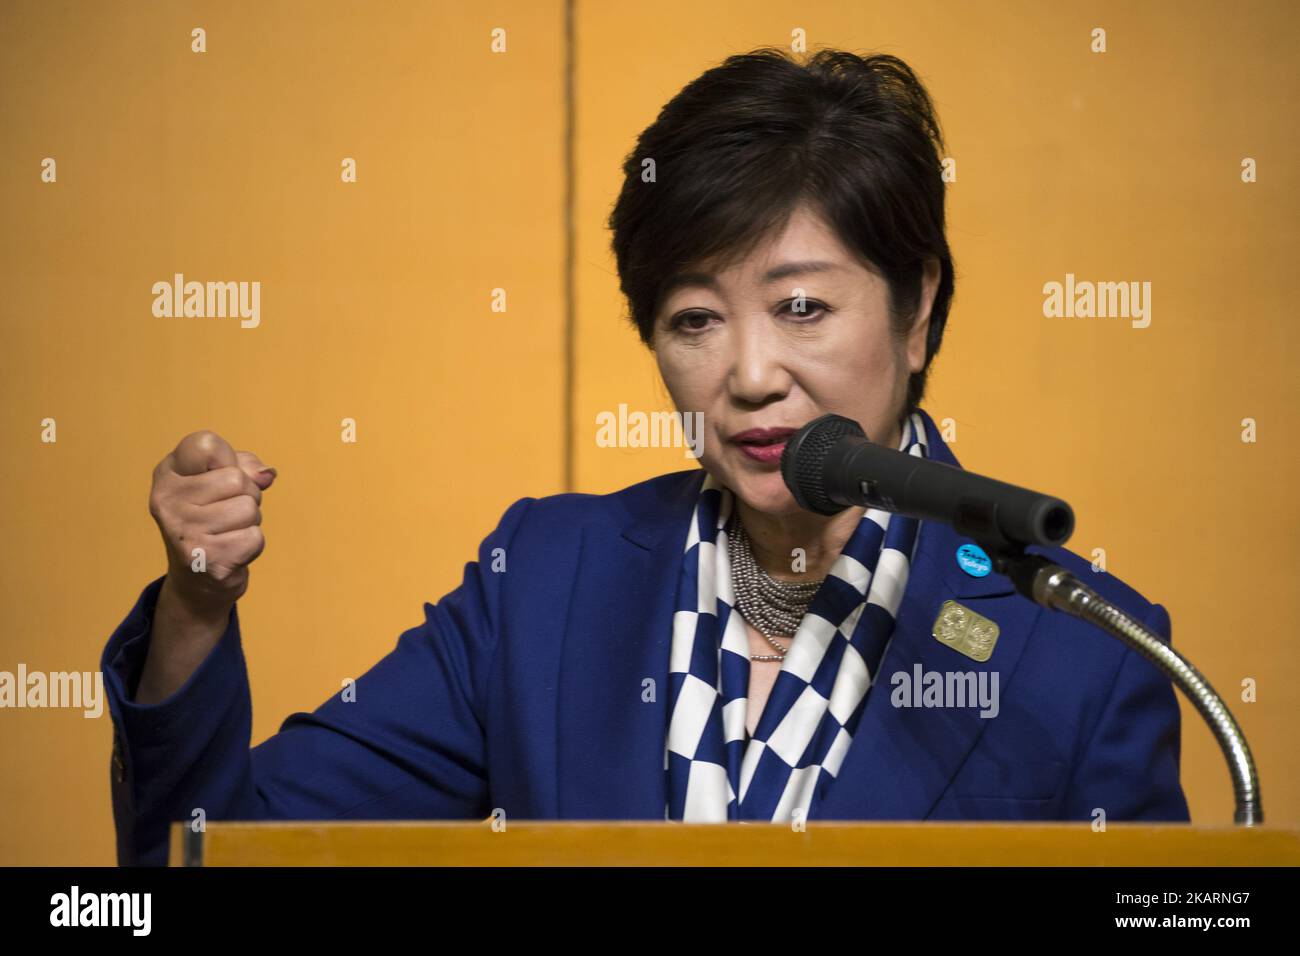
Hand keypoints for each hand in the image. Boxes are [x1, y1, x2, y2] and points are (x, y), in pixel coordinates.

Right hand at [148, 430, 276, 619]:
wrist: (197, 579)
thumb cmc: (213, 519)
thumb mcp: (221, 482)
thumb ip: (245, 467)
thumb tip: (266, 475)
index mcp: (167, 474)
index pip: (206, 444)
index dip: (228, 459)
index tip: (217, 475)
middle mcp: (168, 500)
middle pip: (237, 479)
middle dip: (247, 495)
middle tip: (227, 513)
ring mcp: (184, 530)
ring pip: (249, 508)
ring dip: (250, 521)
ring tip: (228, 531)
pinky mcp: (206, 558)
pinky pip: (254, 537)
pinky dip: (252, 544)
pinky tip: (231, 550)